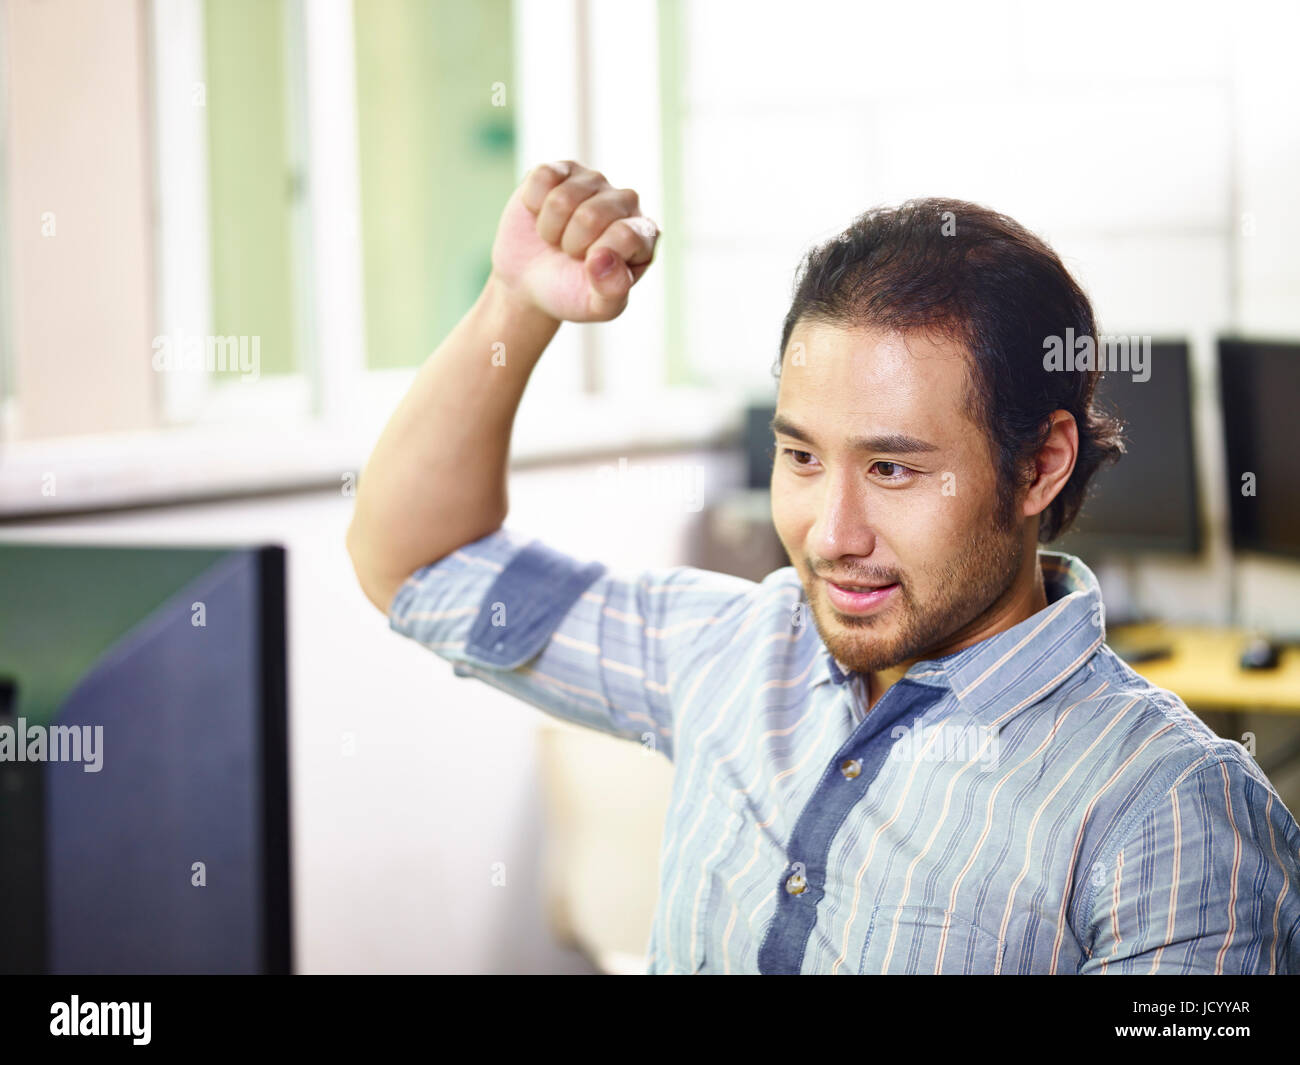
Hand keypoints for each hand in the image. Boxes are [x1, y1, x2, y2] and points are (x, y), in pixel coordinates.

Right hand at [489, 161, 658, 322]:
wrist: (530, 281)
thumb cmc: (570, 292)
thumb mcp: (596, 307)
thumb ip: (612, 291)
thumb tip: (602, 258)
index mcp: (644, 234)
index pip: (625, 235)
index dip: (597, 258)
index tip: (590, 270)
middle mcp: (626, 201)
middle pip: (590, 216)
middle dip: (570, 244)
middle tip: (570, 254)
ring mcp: (594, 181)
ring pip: (561, 199)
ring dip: (550, 228)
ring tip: (557, 239)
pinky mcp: (562, 169)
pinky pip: (542, 177)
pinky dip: (533, 204)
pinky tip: (542, 215)